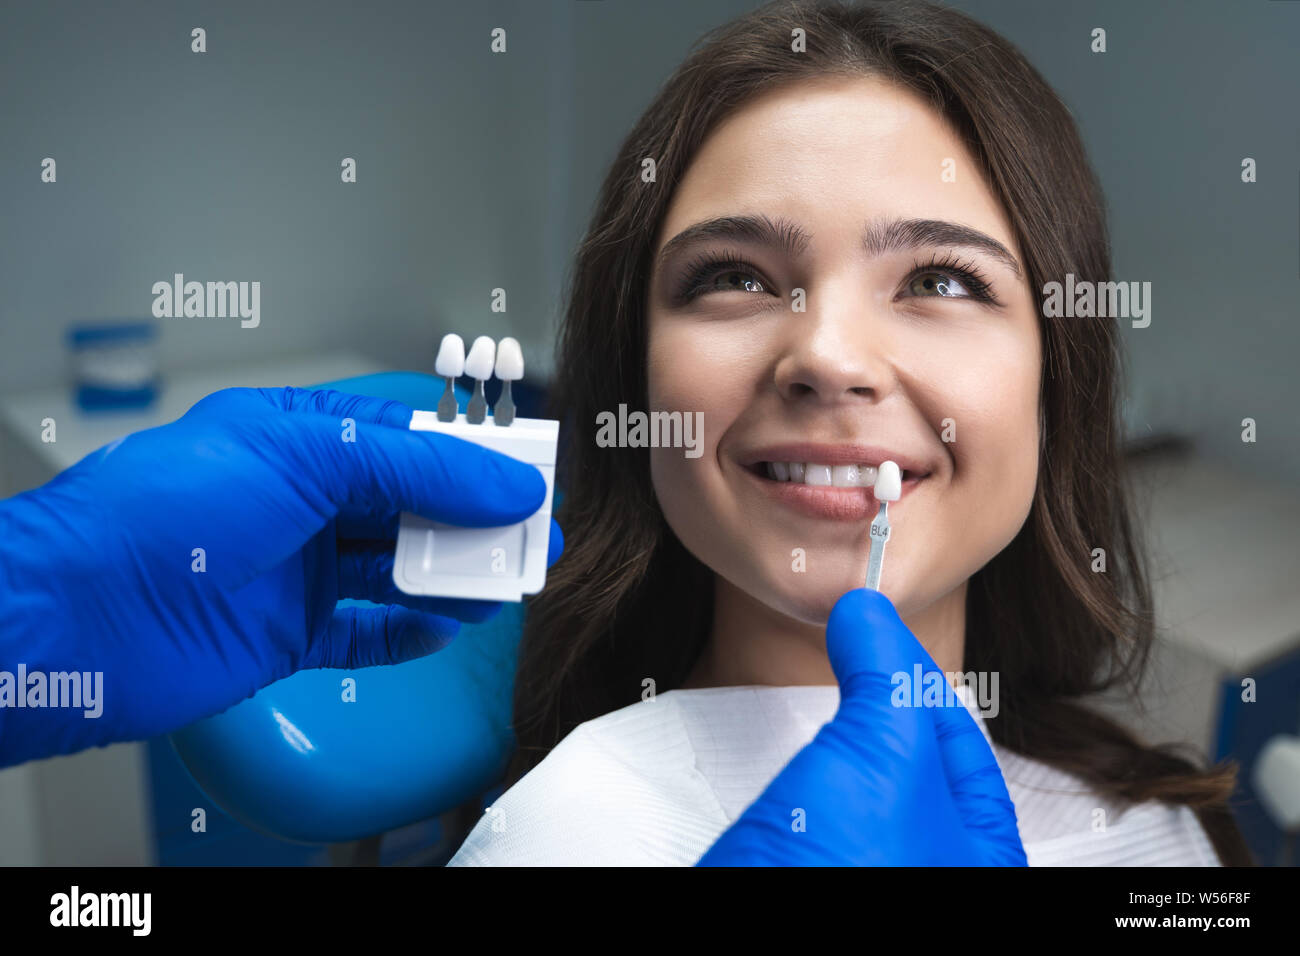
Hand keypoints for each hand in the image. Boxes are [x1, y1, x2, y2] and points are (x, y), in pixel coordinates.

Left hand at [0, 386, 562, 766]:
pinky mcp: (286, 634)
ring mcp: (294, 569)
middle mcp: (300, 502)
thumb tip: (505, 482)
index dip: (471, 453)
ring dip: (453, 577)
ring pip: (396, 570)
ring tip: (505, 584)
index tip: (527, 471)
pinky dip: (407, 634)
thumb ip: (418, 469)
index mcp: (299, 438)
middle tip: (534, 537)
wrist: (81, 616)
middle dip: (476, 521)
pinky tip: (445, 628)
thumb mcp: (308, 458)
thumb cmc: (165, 512)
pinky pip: (364, 636)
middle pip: (411, 506)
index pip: (406, 437)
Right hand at [697, 588, 1024, 865]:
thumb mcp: (883, 754)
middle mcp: (931, 874)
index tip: (873, 633)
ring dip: (833, 750)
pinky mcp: (811, 882)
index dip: (916, 677)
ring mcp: (866, 881)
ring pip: (856, 795)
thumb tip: (867, 609)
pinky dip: (797, 788)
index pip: (961, 744)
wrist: (738, 947)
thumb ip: (886, 673)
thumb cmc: (840, 874)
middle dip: (874, 711)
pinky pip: (812, 824)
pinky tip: (780, 775)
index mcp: (981, 861)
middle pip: (910, 768)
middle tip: (843, 660)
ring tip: (811, 712)